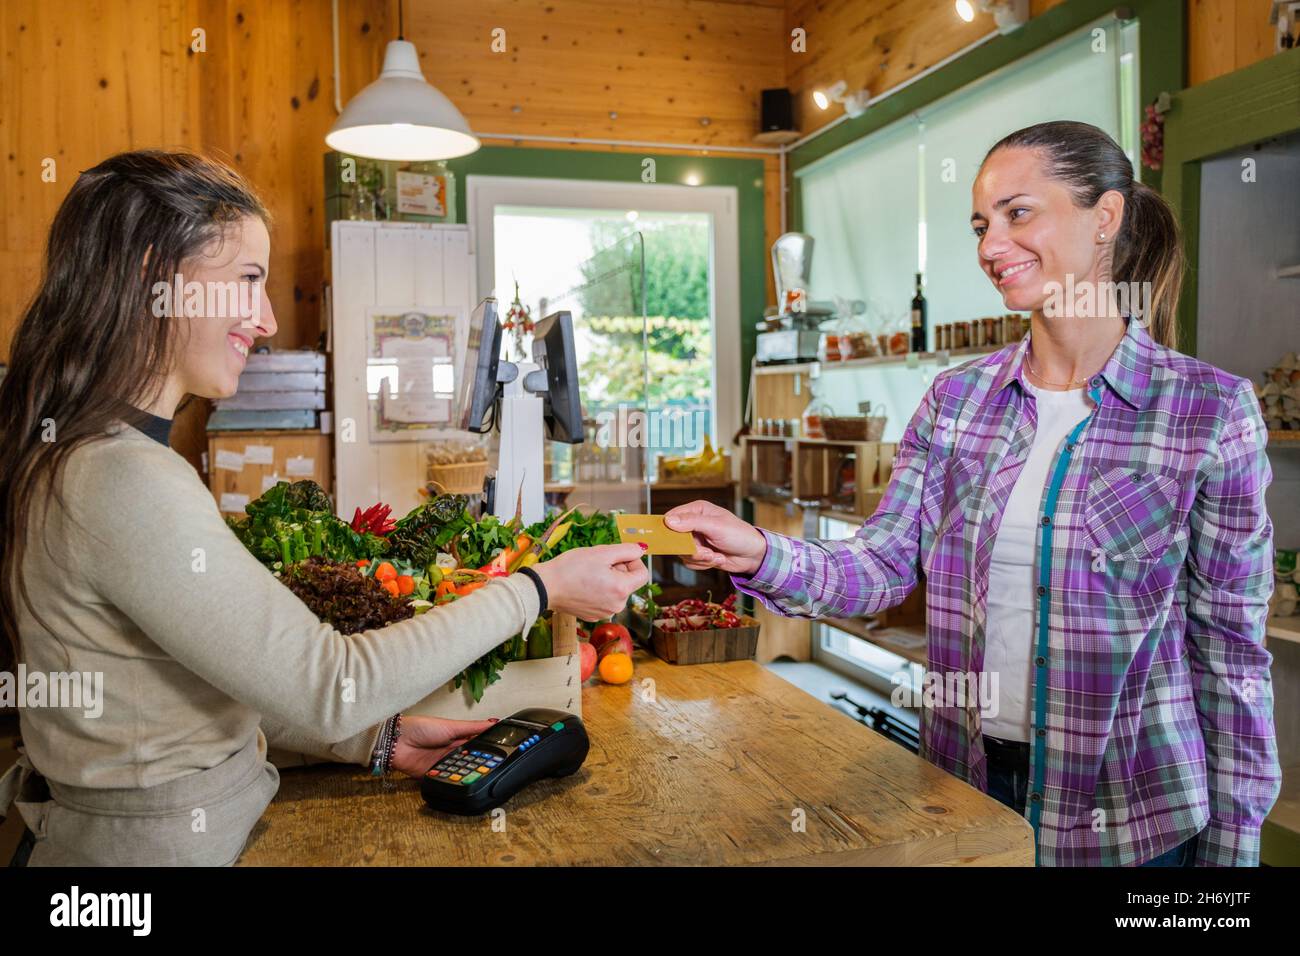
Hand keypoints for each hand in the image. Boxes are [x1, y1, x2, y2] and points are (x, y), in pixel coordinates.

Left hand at [390, 715, 499, 777]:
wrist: (397, 741)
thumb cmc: (421, 727)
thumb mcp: (451, 726)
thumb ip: (473, 728)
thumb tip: (494, 722)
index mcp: (457, 739)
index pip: (477, 746)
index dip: (488, 750)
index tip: (502, 754)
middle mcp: (451, 753)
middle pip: (470, 761)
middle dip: (479, 764)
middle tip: (491, 768)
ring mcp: (442, 765)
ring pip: (460, 772)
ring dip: (466, 774)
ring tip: (478, 775)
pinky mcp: (433, 776)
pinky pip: (446, 782)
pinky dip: (453, 782)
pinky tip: (461, 783)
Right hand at [532, 543, 649, 620]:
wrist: (545, 587)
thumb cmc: (571, 568)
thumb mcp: (601, 552)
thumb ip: (626, 550)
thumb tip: (641, 550)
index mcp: (622, 590)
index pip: (643, 574)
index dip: (633, 561)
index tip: (618, 557)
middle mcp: (617, 606)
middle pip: (629, 582)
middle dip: (618, 570)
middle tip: (598, 563)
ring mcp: (605, 613)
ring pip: (616, 590)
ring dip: (608, 579)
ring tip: (589, 573)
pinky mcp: (594, 616)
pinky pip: (605, 599)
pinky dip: (599, 590)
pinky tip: (583, 584)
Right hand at [663, 500, 766, 575]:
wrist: (753, 555)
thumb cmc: (739, 535)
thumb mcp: (716, 526)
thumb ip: (692, 522)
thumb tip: (669, 520)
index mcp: (697, 510)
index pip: (672, 517)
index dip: (668, 528)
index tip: (669, 539)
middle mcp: (694, 524)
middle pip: (675, 538)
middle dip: (690, 549)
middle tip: (704, 551)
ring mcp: (696, 540)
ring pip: (682, 553)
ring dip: (700, 558)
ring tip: (715, 555)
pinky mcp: (699, 553)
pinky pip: (690, 562)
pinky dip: (703, 564)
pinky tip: (717, 558)